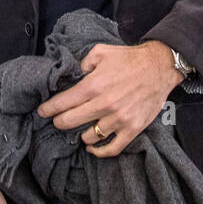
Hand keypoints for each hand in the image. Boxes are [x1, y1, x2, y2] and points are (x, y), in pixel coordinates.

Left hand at [37, 40, 180, 157]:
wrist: (160, 67)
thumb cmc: (129, 59)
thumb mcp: (101, 51)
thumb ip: (83, 63)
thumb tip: (71, 75)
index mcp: (94, 85)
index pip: (62, 103)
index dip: (48, 109)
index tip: (42, 112)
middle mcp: (104, 104)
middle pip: (70, 122)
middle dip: (59, 122)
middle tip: (57, 120)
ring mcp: (119, 119)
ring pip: (89, 137)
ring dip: (80, 135)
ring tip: (80, 129)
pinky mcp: (132, 129)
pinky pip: (112, 149)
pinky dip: (99, 152)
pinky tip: (92, 148)